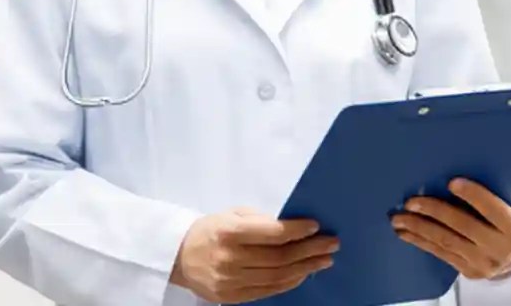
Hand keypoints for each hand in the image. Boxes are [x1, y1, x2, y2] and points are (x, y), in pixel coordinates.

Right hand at [171, 207, 338, 303]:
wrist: (179, 256)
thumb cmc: (211, 230)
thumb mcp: (231, 215)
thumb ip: (260, 220)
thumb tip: (294, 227)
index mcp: (229, 232)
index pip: (273, 233)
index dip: (298, 230)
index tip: (316, 226)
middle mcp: (230, 258)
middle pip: (280, 257)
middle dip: (309, 250)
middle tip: (331, 244)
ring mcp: (231, 280)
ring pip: (277, 277)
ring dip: (305, 268)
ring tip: (323, 260)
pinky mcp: (232, 296)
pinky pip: (268, 290)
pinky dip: (289, 282)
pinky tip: (303, 273)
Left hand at [392, 178, 510, 280]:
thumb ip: (496, 190)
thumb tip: (461, 165)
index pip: (493, 209)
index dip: (473, 195)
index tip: (452, 182)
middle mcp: (501, 248)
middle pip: (463, 226)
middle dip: (434, 211)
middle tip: (411, 202)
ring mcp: (485, 263)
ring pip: (447, 241)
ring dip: (419, 228)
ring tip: (398, 219)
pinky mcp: (470, 272)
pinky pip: (442, 254)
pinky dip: (421, 242)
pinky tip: (406, 233)